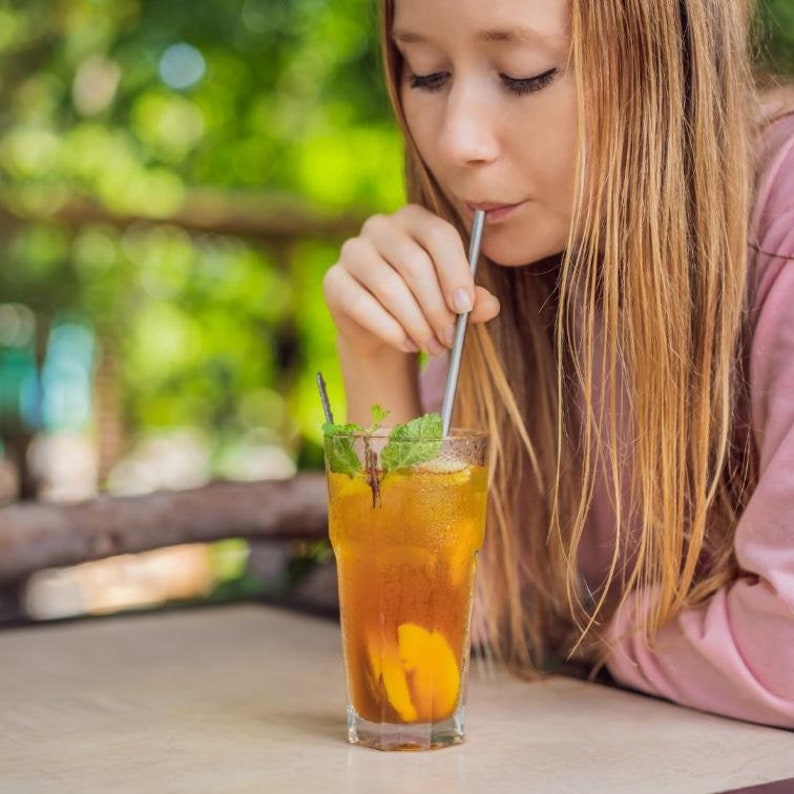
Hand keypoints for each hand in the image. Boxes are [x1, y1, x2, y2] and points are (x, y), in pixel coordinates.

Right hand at [323, 204, 500, 359]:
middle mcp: (380, 226)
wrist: (383, 327)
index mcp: (414, 218)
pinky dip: (390, 330)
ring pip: (390, 288)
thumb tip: (489, 305)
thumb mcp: (453, 300)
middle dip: (436, 308)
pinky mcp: (334, 280)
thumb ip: (474, 300)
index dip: (455, 273)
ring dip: (417, 324)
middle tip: (450, 339)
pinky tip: (407, 343)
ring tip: (433, 347)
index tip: (466, 308)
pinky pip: (363, 306)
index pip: (438, 235)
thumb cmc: (425, 303)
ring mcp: (352, 251)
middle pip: (414, 264)